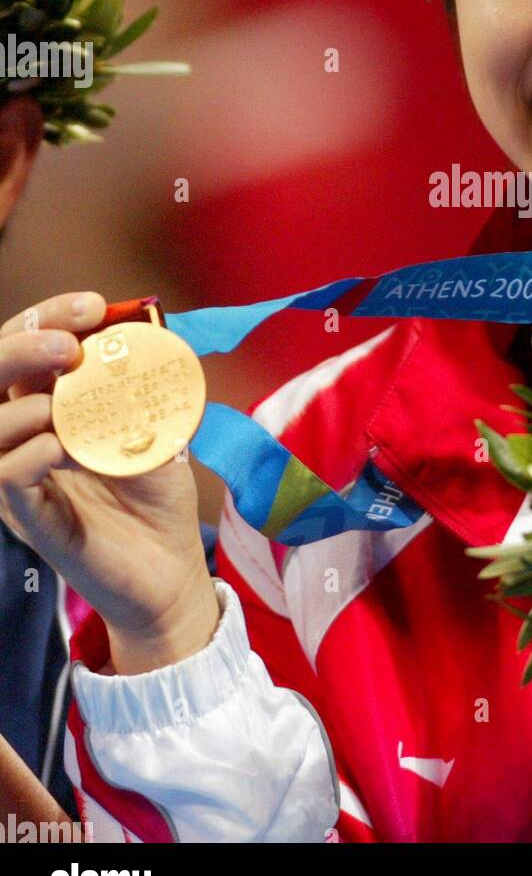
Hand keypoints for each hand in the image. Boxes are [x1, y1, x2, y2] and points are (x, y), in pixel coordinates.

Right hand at [0, 291, 218, 672]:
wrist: (171, 570)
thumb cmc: (157, 495)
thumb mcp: (159, 427)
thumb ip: (147, 386)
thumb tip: (149, 331)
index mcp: (52, 404)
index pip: (29, 346)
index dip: (51, 317)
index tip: (93, 305)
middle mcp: (27, 435)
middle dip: (22, 348)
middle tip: (67, 344)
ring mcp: (23, 478)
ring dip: (18, 406)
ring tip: (58, 402)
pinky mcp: (31, 519)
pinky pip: (7, 481)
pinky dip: (28, 457)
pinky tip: (59, 447)